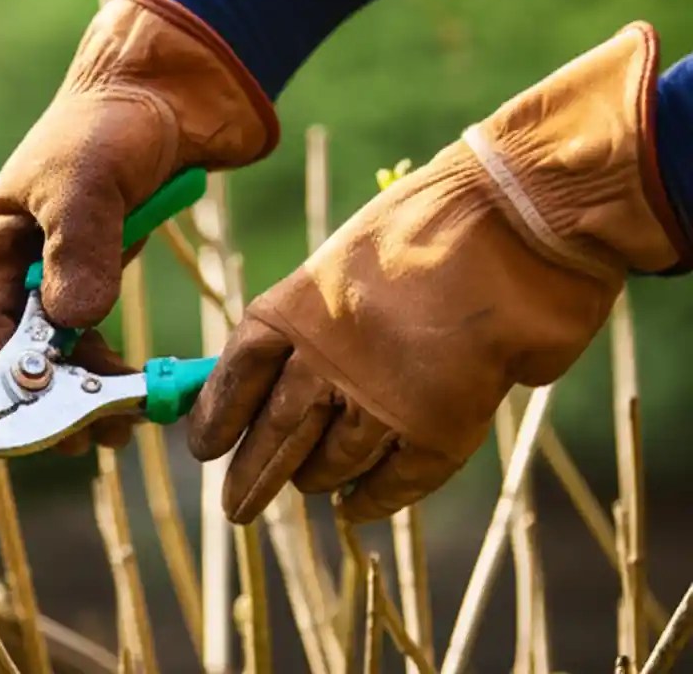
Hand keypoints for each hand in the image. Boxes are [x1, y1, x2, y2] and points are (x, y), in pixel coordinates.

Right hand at [0, 0, 275, 453]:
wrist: (170, 92)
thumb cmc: (110, 124)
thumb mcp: (86, 181)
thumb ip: (78, 248)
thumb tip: (73, 322)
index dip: (4, 380)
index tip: (38, 420)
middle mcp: (18, 269)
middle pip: (20, 353)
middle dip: (52, 398)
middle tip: (91, 435)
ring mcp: (59, 277)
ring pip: (62, 356)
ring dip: (89, 391)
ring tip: (125, 421)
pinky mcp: (100, 280)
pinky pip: (97, 340)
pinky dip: (116, 368)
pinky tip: (142, 388)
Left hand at [189, 21, 690, 523]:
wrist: (521, 215)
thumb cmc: (436, 224)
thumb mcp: (348, 258)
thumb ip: (318, 318)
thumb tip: (290, 374)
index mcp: (296, 310)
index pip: (237, 379)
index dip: (216, 417)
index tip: (203, 446)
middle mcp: (326, 362)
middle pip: (274, 434)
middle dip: (252, 477)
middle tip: (236, 508)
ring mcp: (380, 400)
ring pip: (329, 465)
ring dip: (314, 481)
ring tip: (307, 487)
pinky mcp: (438, 427)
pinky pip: (393, 481)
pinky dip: (372, 499)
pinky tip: (356, 507)